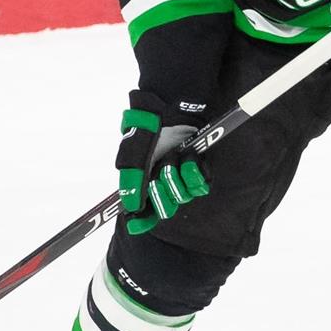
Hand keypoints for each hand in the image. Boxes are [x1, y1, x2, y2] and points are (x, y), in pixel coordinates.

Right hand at [117, 99, 209, 233]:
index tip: (141, 224)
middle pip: (166, 208)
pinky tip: (190, 156)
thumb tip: (130, 208)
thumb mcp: (133, 153)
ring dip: (178, 176)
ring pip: (183, 196)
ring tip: (175, 156)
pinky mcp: (198, 168)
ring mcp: (180, 175)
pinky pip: (200, 185)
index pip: (144, 210)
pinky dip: (195, 171)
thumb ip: (130, 181)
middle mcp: (161, 180)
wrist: (173, 106)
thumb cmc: (148, 126)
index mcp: (143, 180)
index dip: (144, 219)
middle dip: (163, 192)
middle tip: (160, 175)